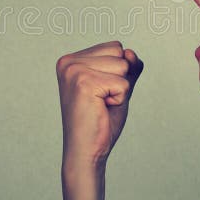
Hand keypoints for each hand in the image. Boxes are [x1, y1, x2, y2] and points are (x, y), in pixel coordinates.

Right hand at [56, 40, 143, 168]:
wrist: (87, 152)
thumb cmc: (101, 122)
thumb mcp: (118, 87)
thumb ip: (128, 66)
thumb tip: (130, 53)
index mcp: (72, 60)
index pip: (115, 47)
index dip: (118, 72)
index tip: (101, 93)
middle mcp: (69, 62)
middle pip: (119, 52)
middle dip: (120, 79)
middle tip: (102, 101)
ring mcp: (74, 71)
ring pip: (123, 65)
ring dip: (120, 90)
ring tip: (101, 105)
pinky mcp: (84, 83)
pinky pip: (123, 83)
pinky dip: (120, 99)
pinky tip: (102, 110)